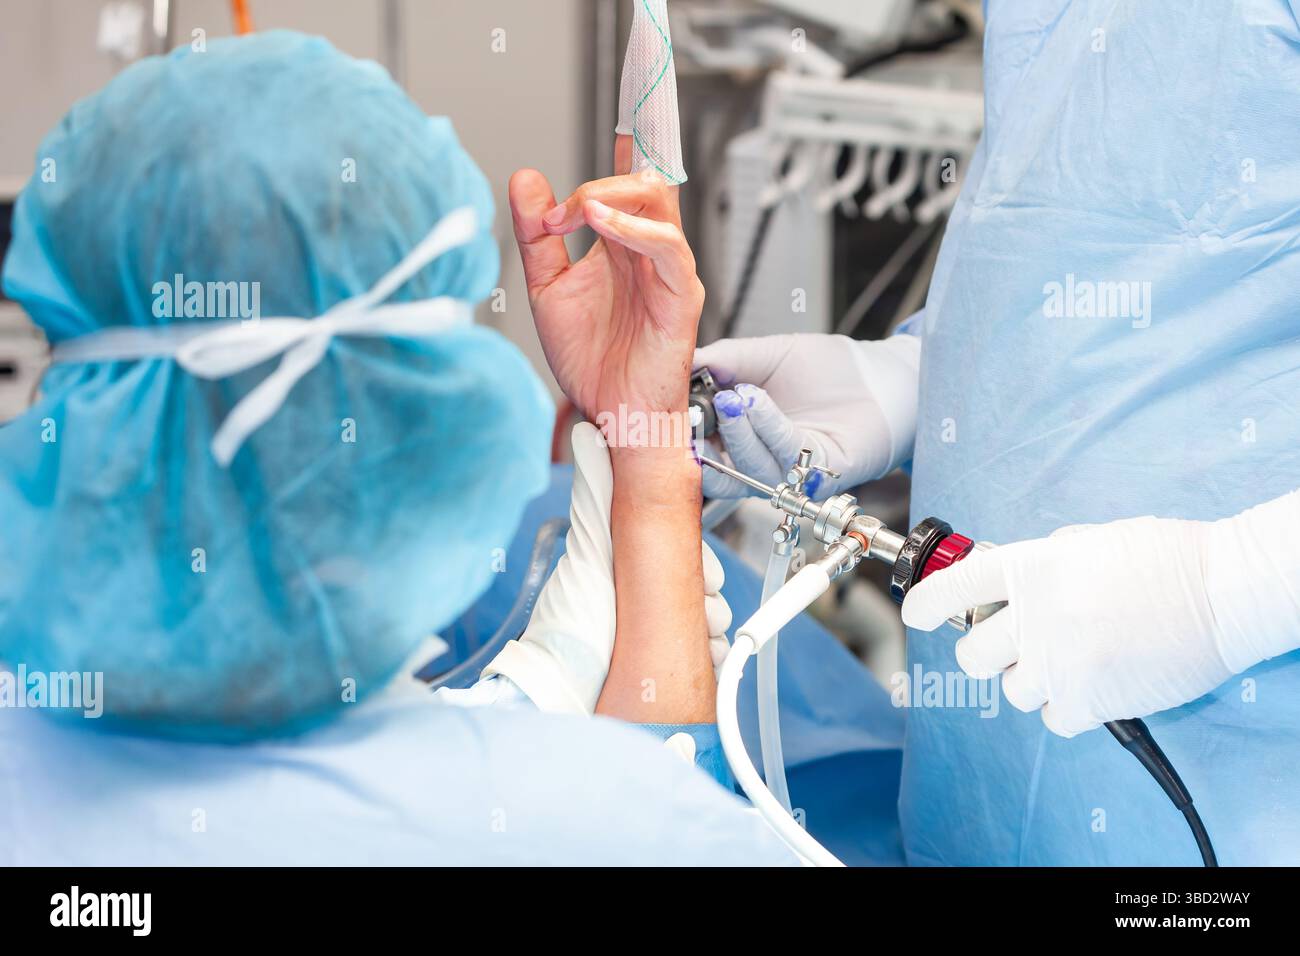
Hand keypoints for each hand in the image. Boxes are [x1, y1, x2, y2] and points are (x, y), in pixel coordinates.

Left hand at [484, 423, 731, 714]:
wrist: (563, 695)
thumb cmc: (572, 628)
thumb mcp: (589, 554)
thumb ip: (594, 494)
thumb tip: (588, 432)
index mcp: (624, 567)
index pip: (678, 555)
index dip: (700, 566)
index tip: (707, 578)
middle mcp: (637, 600)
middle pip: (696, 590)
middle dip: (708, 602)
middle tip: (707, 616)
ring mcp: (647, 636)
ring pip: (703, 624)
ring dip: (712, 632)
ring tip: (704, 641)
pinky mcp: (656, 669)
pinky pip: (700, 659)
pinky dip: (709, 660)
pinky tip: (705, 662)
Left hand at [509, 138, 703, 425]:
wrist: (613, 414)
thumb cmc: (593, 360)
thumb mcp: (547, 288)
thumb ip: (536, 236)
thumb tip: (527, 179)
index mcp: (623, 243)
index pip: (629, 178)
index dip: (630, 137)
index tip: (624, 103)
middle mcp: (650, 251)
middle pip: (646, 182)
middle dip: (602, 178)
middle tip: (556, 213)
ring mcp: (669, 272)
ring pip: (659, 205)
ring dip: (612, 197)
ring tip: (576, 211)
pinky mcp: (681, 297)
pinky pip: (668, 249)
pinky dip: (635, 230)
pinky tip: (602, 225)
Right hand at [692, 333, 919, 498]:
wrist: (879, 378)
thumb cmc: (829, 369)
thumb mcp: (766, 354)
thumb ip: (726, 359)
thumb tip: (683, 361)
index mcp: (739, 437)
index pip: (699, 450)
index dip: (680, 435)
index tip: (667, 407)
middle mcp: (759, 460)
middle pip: (716, 470)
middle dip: (699, 440)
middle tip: (692, 408)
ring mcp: (787, 470)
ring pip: (747, 465)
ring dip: (737, 430)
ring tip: (734, 396)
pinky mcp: (816, 473)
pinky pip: (782, 454)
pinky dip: (766, 426)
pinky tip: (756, 400)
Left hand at [902, 516, 1235, 736]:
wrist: (1222, 591)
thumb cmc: (1164, 559)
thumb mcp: (1089, 541)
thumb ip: (1043, 562)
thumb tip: (1012, 581)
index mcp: (1031, 566)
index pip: (953, 587)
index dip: (926, 604)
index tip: (917, 613)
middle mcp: (1035, 614)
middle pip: (971, 654)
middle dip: (985, 653)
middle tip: (1013, 647)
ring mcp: (1059, 661)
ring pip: (1011, 690)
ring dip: (1033, 680)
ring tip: (1071, 661)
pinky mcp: (1089, 699)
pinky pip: (1052, 718)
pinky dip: (1067, 708)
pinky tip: (1093, 685)